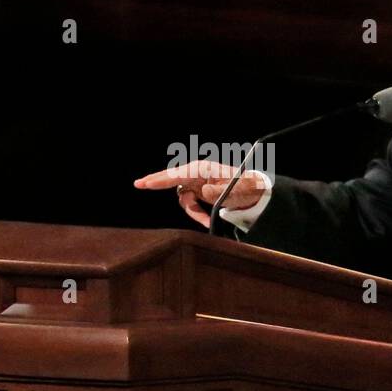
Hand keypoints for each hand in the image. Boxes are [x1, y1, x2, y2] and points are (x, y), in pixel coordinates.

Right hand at [134, 160, 266, 228]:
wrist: (254, 192)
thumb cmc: (245, 188)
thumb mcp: (234, 191)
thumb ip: (218, 191)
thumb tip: (202, 191)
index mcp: (203, 169)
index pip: (177, 175)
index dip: (161, 180)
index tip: (145, 183)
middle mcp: (197, 173)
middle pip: (171, 178)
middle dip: (156, 182)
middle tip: (138, 184)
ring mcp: (198, 181)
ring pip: (182, 197)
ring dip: (192, 211)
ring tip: (206, 221)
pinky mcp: (199, 190)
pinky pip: (190, 203)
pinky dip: (196, 213)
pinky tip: (206, 221)